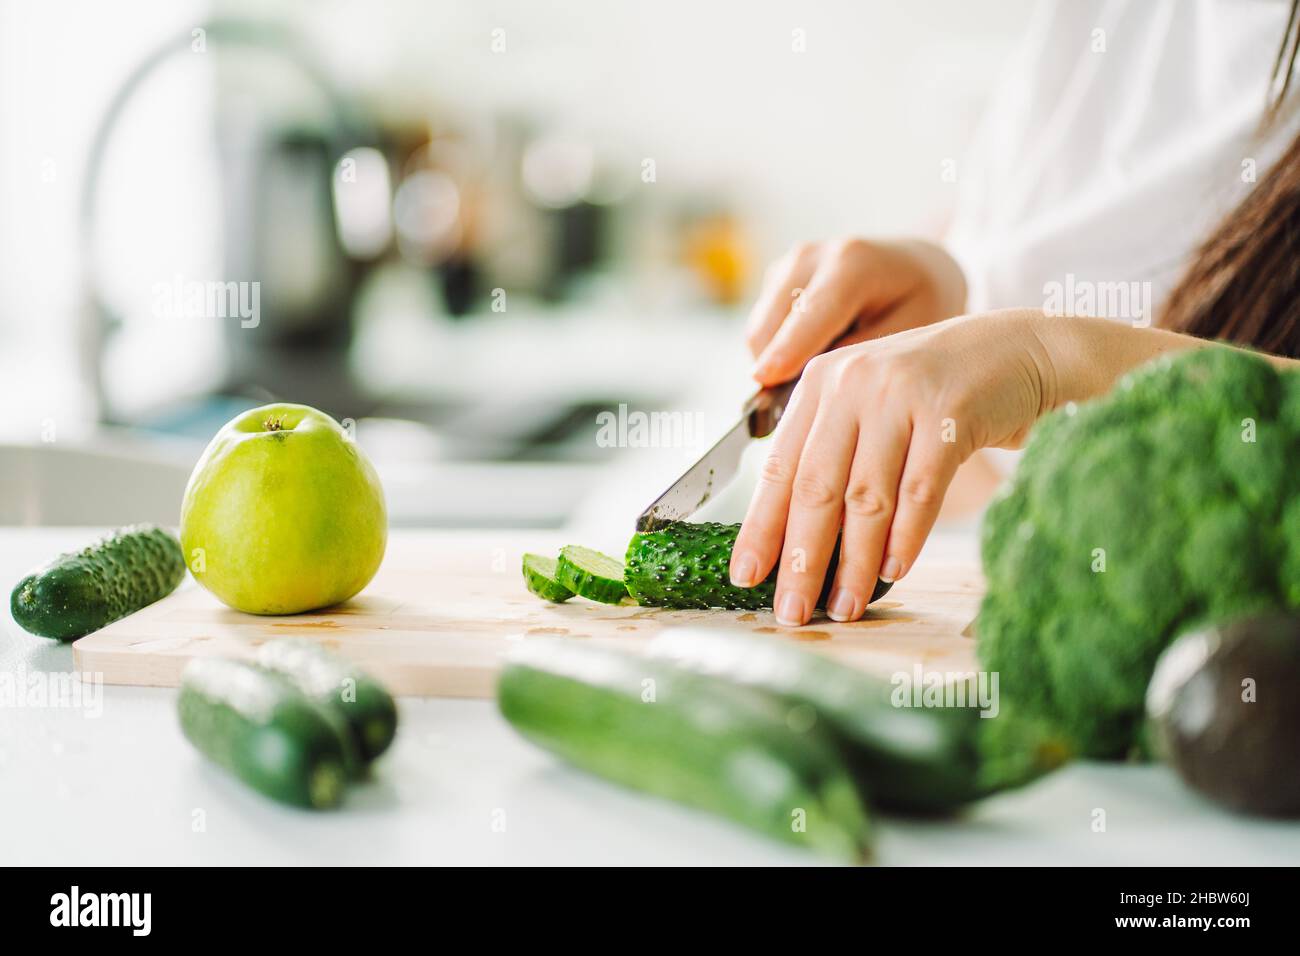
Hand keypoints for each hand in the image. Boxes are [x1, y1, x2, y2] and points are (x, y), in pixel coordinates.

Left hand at [729, 309, 1050, 625]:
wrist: (1017, 352)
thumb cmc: (935, 394)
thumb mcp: (871, 407)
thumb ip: (832, 453)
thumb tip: (794, 541)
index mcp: (820, 383)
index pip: (778, 467)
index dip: (760, 528)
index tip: (745, 576)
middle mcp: (853, 383)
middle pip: (815, 488)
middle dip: (801, 559)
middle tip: (790, 611)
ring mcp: (900, 394)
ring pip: (866, 498)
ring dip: (854, 563)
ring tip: (844, 605)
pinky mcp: (949, 412)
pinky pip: (919, 492)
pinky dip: (905, 539)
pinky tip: (892, 572)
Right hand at [746, 238, 966, 385]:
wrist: (916, 266)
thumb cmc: (920, 302)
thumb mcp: (909, 331)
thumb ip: (859, 355)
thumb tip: (806, 382)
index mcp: (851, 263)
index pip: (807, 316)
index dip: (784, 351)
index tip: (763, 381)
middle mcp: (811, 256)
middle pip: (770, 326)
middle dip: (779, 368)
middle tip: (814, 402)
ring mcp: (789, 264)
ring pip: (759, 330)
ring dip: (779, 361)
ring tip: (826, 370)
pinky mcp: (776, 277)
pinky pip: (762, 328)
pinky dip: (779, 349)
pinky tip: (818, 351)